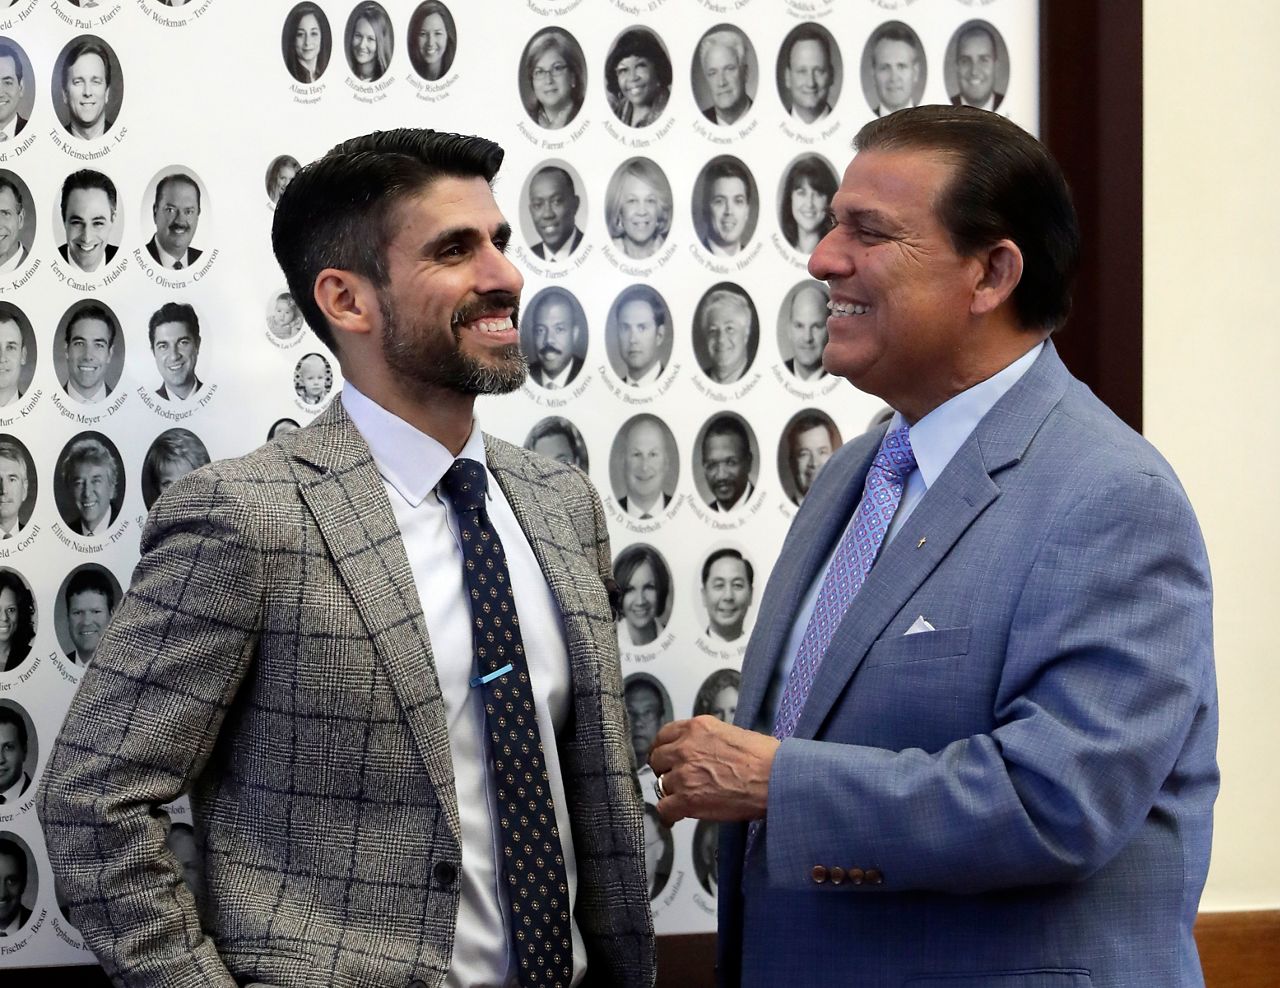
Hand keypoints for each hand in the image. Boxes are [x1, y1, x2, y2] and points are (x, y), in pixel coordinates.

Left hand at [647, 716, 779, 825]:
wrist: (776, 779)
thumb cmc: (765, 757)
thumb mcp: (732, 733)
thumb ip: (708, 740)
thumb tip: (703, 751)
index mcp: (697, 728)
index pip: (664, 735)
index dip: (663, 748)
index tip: (665, 756)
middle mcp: (685, 747)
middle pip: (657, 759)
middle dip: (664, 769)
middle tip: (674, 779)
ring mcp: (684, 774)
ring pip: (661, 784)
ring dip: (672, 792)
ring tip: (684, 799)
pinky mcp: (687, 800)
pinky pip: (665, 809)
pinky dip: (670, 815)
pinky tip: (676, 817)